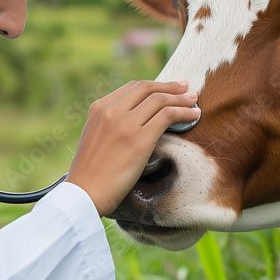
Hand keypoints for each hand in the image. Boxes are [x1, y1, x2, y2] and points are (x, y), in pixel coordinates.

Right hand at [66, 80, 199, 215]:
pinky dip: (184, 112)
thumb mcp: (94, 139)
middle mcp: (111, 111)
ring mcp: (125, 123)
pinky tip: (194, 115)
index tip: (168, 88)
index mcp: (99, 108)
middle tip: (187, 87)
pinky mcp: (139, 138)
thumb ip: (110, 126)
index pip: (132, 88)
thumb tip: (135, 123)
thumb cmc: (90, 174)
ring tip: (195, 101)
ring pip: (160, 100)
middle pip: (147, 88)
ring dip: (181, 98)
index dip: (154, 86)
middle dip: (170, 86)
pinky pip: (167, 116)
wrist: (84, 193)